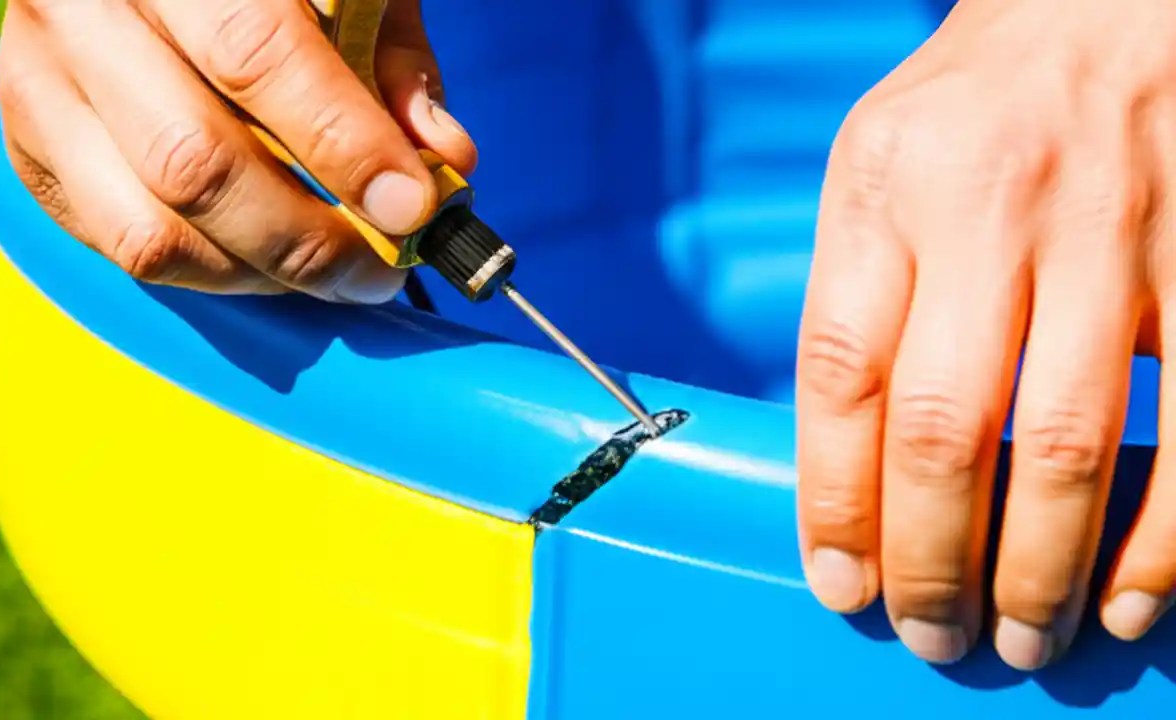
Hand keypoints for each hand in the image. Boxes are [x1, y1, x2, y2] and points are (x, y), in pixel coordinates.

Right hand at [0, 0, 475, 301]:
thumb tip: (442, 159)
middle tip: (381, 266)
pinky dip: (218, 274)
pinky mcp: (33, 150)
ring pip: (154, 228)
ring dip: (266, 275)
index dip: (343, 143)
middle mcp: (85, 12)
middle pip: (195, 161)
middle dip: (309, 239)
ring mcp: (44, 86)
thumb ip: (388, 59)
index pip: (256, 54)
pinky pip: (128, 250)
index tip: (413, 207)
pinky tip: (270, 260)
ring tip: (336, 271)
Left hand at [796, 0, 1174, 669]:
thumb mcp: (874, 167)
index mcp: (885, 188)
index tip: (840, 585)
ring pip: (1064, 442)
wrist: (1102, 1)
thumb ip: (856, 295)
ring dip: (1039, 566)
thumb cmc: (972, 108)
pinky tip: (1130, 594)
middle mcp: (989, 208)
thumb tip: (849, 467)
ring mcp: (1112, 230)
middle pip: (939, 427)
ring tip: (1021, 638)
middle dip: (930, 559)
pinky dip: (1167, 532)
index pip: (837, 375)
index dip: (833, 502)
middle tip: (933, 633)